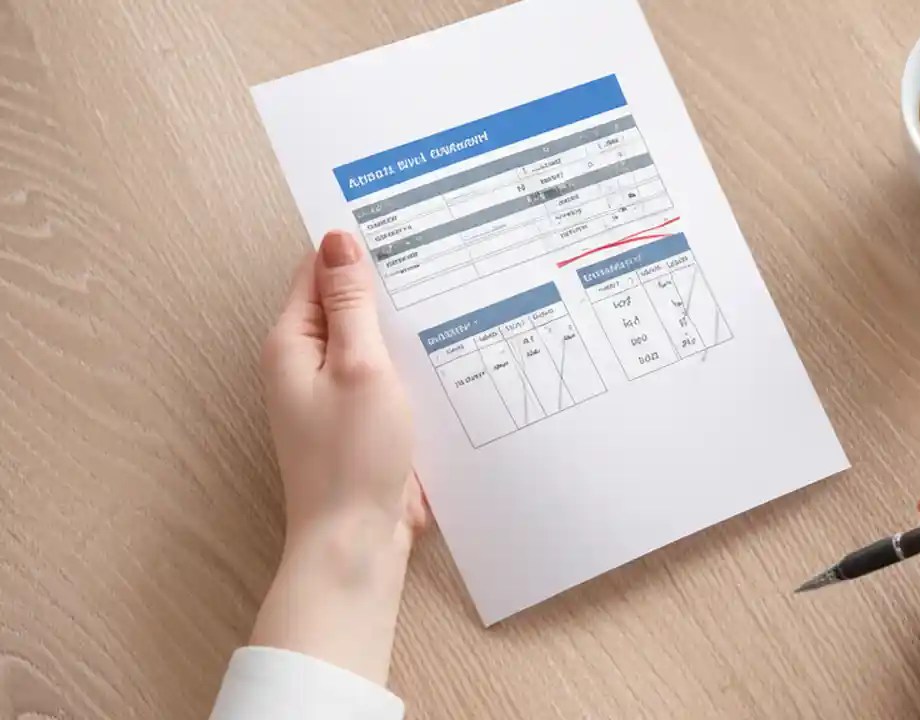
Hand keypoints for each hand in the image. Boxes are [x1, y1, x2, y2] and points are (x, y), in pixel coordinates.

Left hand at [251, 230, 426, 683]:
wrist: (356, 543)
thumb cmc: (353, 457)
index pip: (317, 270)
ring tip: (454, 295)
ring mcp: (333, 395)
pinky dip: (410, 364)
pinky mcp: (360, 421)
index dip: (356, 246)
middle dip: (387, 284)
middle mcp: (305, 364)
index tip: (403, 223)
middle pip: (345, 303)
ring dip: (403, 326)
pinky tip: (447, 355)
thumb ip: (350, 304)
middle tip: (441, 254)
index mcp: (293, 343)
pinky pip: (386, 376)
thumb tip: (338, 240)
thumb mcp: (360, 366)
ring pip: (371, 340)